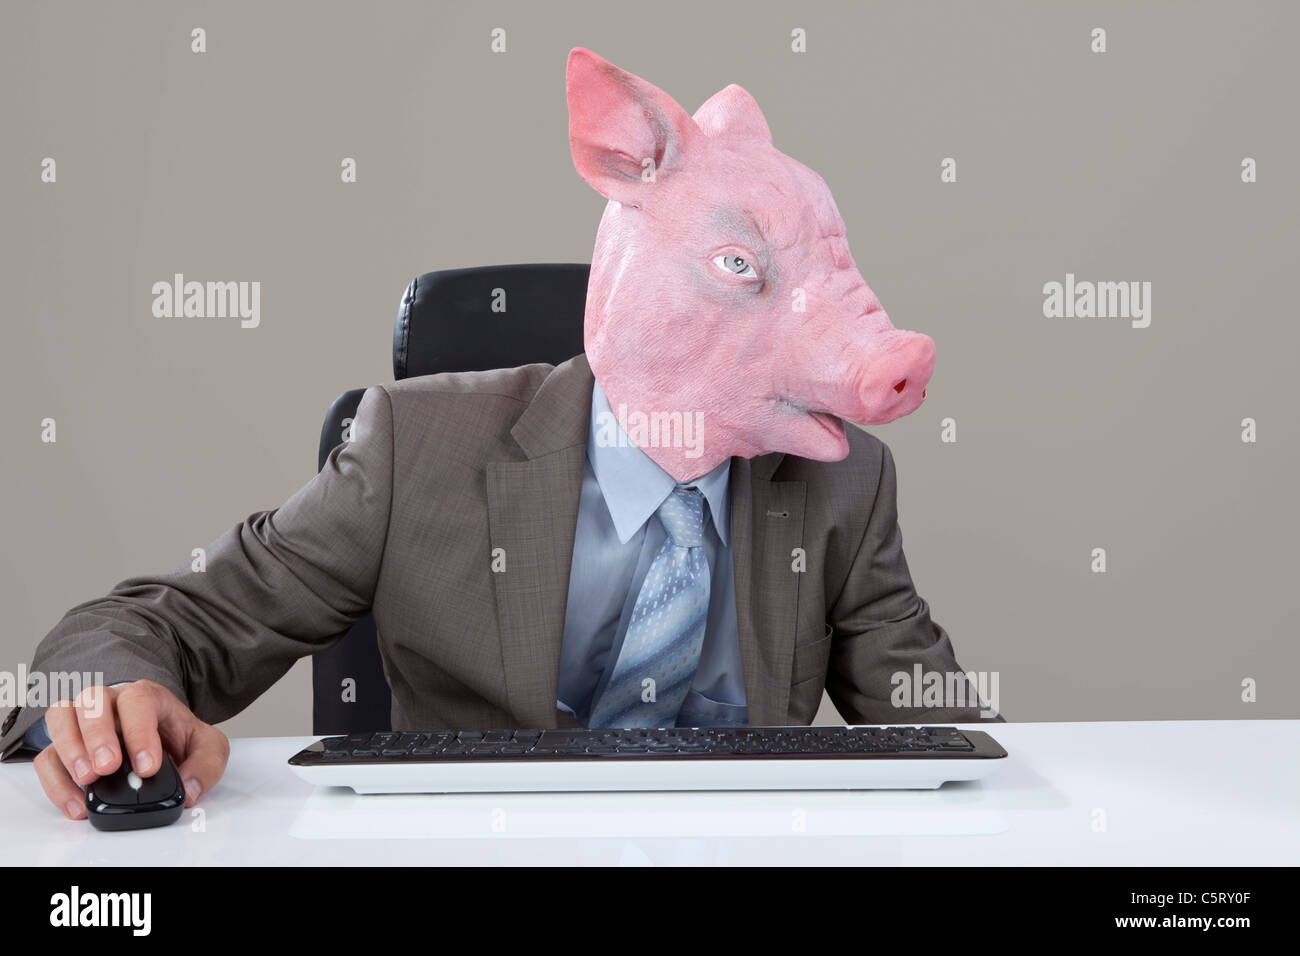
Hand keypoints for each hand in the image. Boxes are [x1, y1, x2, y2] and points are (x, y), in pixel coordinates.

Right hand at [35, 680, 229, 820]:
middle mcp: (110, 702)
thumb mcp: (207, 746)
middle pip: (92, 701)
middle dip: (98, 735)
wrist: (160, 737)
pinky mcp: (64, 748)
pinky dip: (55, 780)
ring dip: (69, 748)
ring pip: (61, 717)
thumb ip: (207, 764)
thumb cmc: (177, 737)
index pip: (138, 701)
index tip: (147, 767)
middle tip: (107, 768)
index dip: (139, 732)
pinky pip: (47, 756)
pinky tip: (75, 802)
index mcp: (146, 696)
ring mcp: (83, 721)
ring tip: (87, 779)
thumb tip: (190, 790)